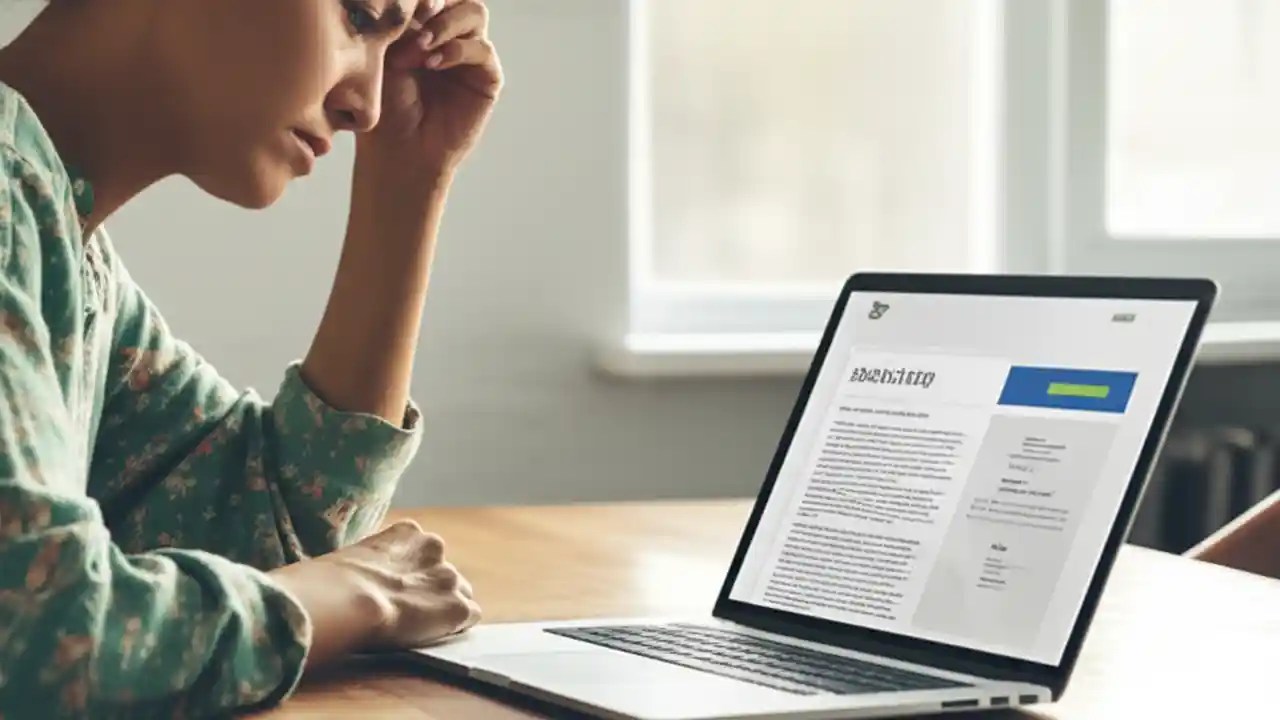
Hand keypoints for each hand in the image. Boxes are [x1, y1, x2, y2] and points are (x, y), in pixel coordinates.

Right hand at [269, 520, 480, 667]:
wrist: (347, 600)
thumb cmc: (331, 583)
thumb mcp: (349, 560)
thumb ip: (366, 565)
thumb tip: (345, 583)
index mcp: (408, 533)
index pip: (421, 553)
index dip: (409, 575)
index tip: (394, 590)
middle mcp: (435, 548)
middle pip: (443, 574)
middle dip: (431, 591)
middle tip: (407, 612)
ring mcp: (449, 577)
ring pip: (458, 595)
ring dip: (442, 610)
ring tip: (417, 628)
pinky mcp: (458, 607)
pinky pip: (467, 619)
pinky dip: (452, 629)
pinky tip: (430, 637)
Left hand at [360, 0, 501, 180]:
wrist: (398, 150)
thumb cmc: (384, 106)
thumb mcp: (385, 53)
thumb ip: (403, 20)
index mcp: (425, 23)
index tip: (401, 1)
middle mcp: (450, 35)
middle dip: (435, 1)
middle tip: (414, 16)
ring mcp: (470, 55)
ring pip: (475, 12)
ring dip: (445, 24)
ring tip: (420, 46)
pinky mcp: (486, 78)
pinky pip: (483, 50)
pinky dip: (458, 50)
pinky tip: (433, 63)